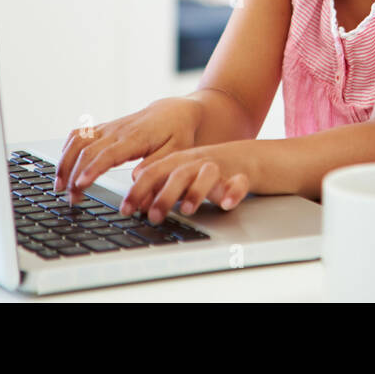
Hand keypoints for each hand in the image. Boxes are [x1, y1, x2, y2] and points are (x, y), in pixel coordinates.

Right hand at [54, 96, 204, 200]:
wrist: (176, 111)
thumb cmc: (178, 133)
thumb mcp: (177, 151)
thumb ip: (157, 166)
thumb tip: (135, 180)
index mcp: (136, 138)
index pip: (108, 154)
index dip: (92, 169)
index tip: (80, 185)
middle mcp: (118, 131)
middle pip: (87, 150)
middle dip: (73, 174)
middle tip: (70, 198)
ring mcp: (109, 127)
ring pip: (78, 141)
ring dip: (65, 163)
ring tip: (59, 186)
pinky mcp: (104, 128)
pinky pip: (80, 135)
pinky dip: (67, 149)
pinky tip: (63, 165)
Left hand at [120, 141, 255, 223]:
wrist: (248, 156)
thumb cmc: (207, 169)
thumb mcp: (181, 175)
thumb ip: (159, 187)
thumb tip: (136, 206)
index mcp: (179, 161)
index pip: (153, 172)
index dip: (138, 191)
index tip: (126, 210)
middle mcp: (197, 162)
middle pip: (178, 175)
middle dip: (164, 196)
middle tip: (153, 217)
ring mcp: (220, 168)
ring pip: (207, 175)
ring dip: (196, 192)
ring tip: (187, 210)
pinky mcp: (242, 177)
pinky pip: (239, 183)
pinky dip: (233, 193)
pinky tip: (227, 204)